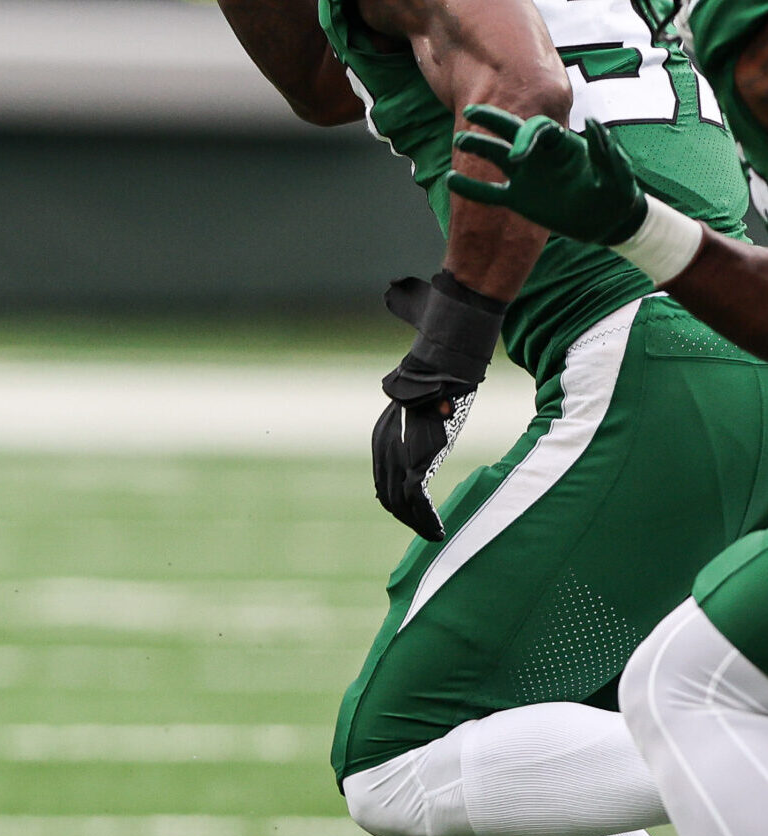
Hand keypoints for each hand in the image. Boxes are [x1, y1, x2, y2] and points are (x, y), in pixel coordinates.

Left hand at [370, 273, 505, 542]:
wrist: (452, 338)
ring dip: (412, 517)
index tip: (402, 500)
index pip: (384, 452)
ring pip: (397, 489)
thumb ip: (416, 330)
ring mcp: (408, 437)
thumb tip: (404, 300)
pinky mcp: (424, 446)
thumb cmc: (442, 334)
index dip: (390, 480)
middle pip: (385, 475)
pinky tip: (434, 532)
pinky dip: (423, 515)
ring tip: (429, 535)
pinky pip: (415, 490)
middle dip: (398, 504)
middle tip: (418, 526)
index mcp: (396, 409)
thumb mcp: (428, 347)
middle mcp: (396, 425)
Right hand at [448, 105, 650, 246]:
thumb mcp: (617, 172)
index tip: (518, 156)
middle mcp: (538, 155)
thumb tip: (592, 122)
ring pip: (495, 156)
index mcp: (560, 144)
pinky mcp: (518, 199)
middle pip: (509, 131)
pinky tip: (450, 181)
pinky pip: (489, 193)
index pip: (536, 129)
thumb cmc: (617, 193)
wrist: (608, 221)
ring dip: (477, 146)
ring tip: (460, 141)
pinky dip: (470, 188)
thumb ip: (605, 150)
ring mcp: (525, 177)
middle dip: (491, 120)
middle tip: (471, 112)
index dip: (525, 138)